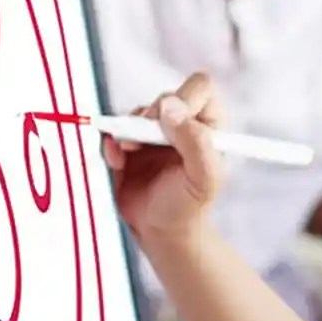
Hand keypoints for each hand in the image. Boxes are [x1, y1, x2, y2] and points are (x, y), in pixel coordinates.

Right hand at [103, 72, 224, 240]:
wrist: (160, 232)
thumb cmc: (188, 206)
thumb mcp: (202, 178)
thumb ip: (194, 142)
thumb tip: (170, 108)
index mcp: (209, 126)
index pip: (201, 88)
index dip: (184, 98)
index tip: (170, 123)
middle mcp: (183, 123)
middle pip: (166, 97)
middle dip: (152, 118)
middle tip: (145, 141)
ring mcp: (154, 133)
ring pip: (138, 111)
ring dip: (130, 130)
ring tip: (129, 154)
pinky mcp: (129, 144)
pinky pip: (115, 129)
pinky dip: (112, 143)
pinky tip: (117, 163)